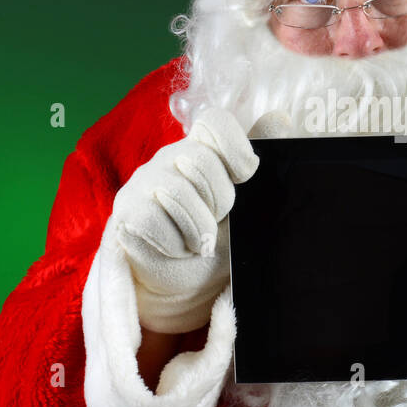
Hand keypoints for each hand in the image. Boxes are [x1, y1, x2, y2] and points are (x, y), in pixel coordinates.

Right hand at [112, 109, 287, 333]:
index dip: (235, 151)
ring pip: (177, 190)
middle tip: (217, 220)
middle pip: (200, 159)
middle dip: (220, 200)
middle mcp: (170, 158)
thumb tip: (280, 117)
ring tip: (199, 241)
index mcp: (203, 148)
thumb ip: (263, 160)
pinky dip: (174, 243)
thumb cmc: (222, 241)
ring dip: (199, 227)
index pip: (214, 122)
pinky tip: (176, 250)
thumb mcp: (251, 202)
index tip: (244, 178)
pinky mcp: (125, 214)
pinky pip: (153, 220)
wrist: (192, 289)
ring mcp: (142, 184)